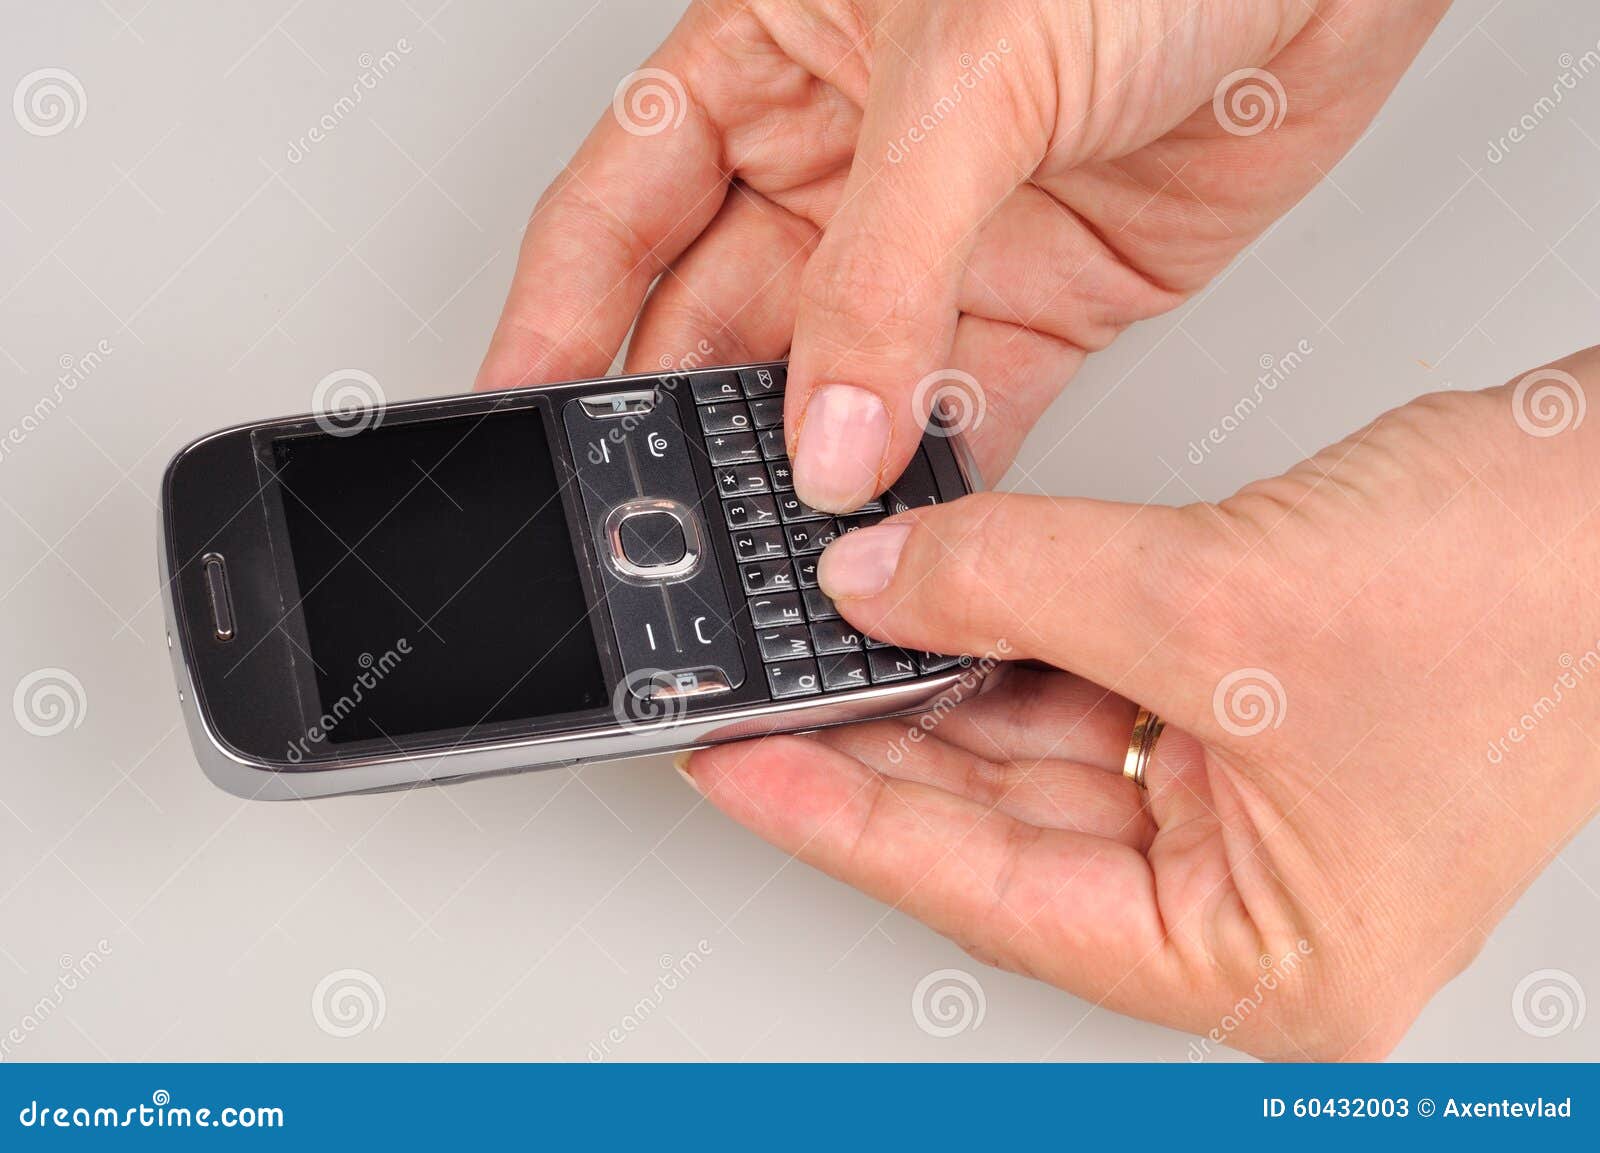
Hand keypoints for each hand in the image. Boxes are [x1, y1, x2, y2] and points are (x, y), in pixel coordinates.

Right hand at [478, 0, 1448, 510]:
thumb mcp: (971, 72)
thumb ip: (884, 269)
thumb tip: (827, 430)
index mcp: (771, 59)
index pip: (620, 206)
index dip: (557, 316)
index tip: (521, 418)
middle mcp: (842, 161)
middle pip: (718, 320)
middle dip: (687, 427)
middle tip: (663, 523)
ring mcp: (940, 243)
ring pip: (835, 388)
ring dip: (809, 473)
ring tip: (776, 550)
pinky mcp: (1041, 303)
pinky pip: (957, 415)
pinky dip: (927, 484)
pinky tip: (896, 532)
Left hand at [679, 348, 1599, 1058]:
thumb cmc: (1536, 594)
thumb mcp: (1218, 598)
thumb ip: (1017, 589)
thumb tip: (876, 588)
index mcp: (1263, 959)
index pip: (995, 896)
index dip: (846, 825)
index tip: (739, 772)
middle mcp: (1250, 902)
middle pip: (1005, 829)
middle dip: (877, 749)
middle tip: (758, 698)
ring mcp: (1247, 814)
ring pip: (1037, 755)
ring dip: (935, 689)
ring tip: (824, 644)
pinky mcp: (1245, 725)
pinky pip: (1088, 693)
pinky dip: (1009, 646)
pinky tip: (927, 608)